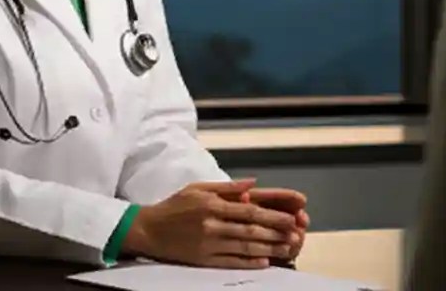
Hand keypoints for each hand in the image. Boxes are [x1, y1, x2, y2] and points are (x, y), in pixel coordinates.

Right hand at [122, 178, 300, 268]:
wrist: (149, 230)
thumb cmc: (174, 206)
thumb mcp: (197, 188)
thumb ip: (227, 187)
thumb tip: (253, 183)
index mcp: (211, 205)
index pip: (248, 211)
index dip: (272, 215)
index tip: (291, 217)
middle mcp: (211, 225)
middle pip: (250, 230)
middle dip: (276, 233)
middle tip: (296, 235)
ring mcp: (208, 244)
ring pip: (245, 247)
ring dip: (268, 249)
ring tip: (287, 249)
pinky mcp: (204, 260)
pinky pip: (231, 262)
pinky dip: (249, 263)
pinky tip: (264, 262)